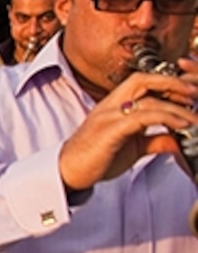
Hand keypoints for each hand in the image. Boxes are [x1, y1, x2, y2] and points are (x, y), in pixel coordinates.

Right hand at [59, 64, 197, 190]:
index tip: (188, 93)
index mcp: (113, 105)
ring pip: (148, 100)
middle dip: (171, 82)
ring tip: (194, 118)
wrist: (68, 172)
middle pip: (142, 80)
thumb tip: (177, 142)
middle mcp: (110, 105)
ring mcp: (108, 116)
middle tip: (194, 93)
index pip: (141, 82)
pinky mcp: (110, 130)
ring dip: (177, 107)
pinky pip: (143, 118)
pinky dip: (166, 119)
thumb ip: (155, 141)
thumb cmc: (95, 159)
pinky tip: (181, 126)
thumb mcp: (132, 148)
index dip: (166, 82)